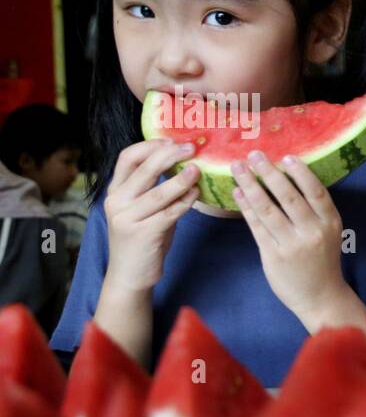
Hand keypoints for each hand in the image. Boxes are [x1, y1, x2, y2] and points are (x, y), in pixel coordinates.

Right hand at [102, 139, 199, 294]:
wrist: (129, 275)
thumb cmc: (143, 238)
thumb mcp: (143, 209)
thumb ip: (155, 189)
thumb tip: (184, 164)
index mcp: (115, 191)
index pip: (127, 158)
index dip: (150, 146)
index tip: (173, 141)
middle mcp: (117, 202)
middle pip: (143, 170)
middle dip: (169, 155)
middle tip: (192, 148)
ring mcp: (127, 218)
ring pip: (158, 192)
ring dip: (181, 179)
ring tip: (198, 170)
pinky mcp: (142, 234)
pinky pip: (169, 213)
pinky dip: (185, 202)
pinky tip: (196, 194)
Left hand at [230, 152, 355, 330]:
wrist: (320, 297)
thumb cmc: (322, 261)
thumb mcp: (328, 233)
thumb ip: (313, 211)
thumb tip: (286, 178)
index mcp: (330, 223)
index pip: (316, 192)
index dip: (301, 173)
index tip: (286, 156)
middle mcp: (313, 232)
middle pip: (289, 197)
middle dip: (269, 173)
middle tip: (254, 155)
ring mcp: (292, 245)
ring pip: (268, 209)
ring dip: (251, 185)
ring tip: (238, 168)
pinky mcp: (274, 256)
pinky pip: (257, 226)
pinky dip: (246, 207)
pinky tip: (237, 193)